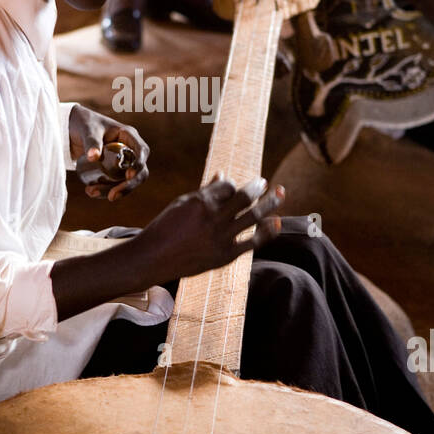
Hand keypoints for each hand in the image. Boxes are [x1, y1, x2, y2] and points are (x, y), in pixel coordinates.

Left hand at [69, 104, 148, 200]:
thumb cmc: (84, 123)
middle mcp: (129, 150)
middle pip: (139, 172)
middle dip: (127, 186)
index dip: (139, 164)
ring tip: (91, 192)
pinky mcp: (112, 171)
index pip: (142, 151)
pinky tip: (90, 191)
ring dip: (113, 190)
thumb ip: (91, 142)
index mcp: (128, 136)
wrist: (71, 129)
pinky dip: (104, 190)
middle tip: (112, 196)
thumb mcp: (88, 130)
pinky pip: (114, 184)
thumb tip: (94, 157)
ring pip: (126, 182)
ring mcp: (122, 162)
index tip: (129, 175)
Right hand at [135, 176, 284, 283]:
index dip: (232, 185)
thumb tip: (224, 175)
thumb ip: (206, 191)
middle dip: (259, 187)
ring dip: (271, 203)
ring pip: (254, 216)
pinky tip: (277, 222)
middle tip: (266, 182)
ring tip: (281, 193)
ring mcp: (220, 238)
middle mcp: (213, 218)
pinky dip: (267, 231)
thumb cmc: (165, 227)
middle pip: (246, 197)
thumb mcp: (182, 203)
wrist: (153, 258)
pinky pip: (253, 242)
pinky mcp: (224, 256)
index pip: (228, 186)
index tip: (232, 188)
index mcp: (201, 201)